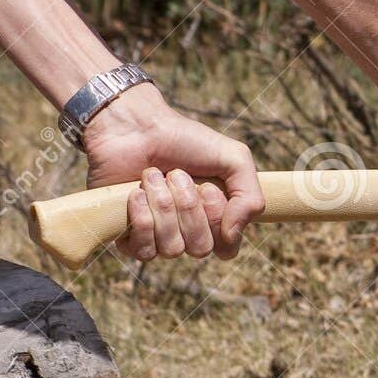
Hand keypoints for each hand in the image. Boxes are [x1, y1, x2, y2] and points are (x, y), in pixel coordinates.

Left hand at [82, 91, 265, 260]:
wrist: (135, 127)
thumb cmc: (185, 141)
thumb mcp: (235, 160)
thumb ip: (251, 199)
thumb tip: (232, 235)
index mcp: (214, 219)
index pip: (226, 249)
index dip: (219, 222)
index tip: (208, 188)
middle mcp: (187, 233)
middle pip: (200, 248)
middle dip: (189, 208)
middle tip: (177, 175)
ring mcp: (156, 237)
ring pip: (172, 249)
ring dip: (164, 207)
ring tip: (154, 177)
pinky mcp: (126, 235)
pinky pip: (143, 250)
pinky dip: (142, 218)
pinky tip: (135, 193)